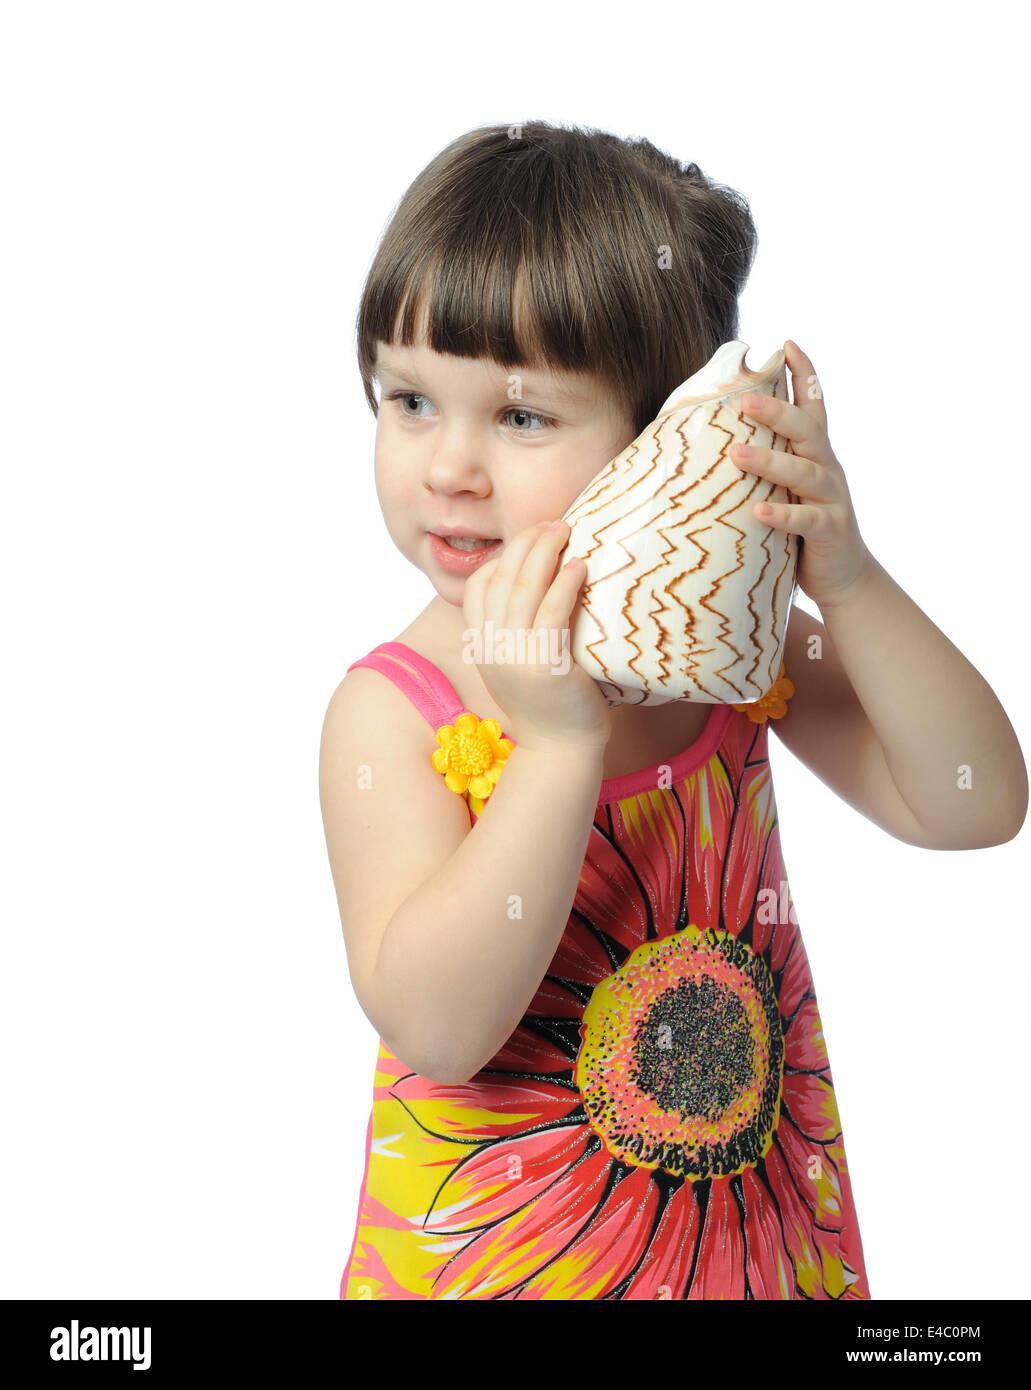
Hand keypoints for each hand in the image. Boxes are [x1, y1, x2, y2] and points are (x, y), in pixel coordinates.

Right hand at [461, 520, 611, 753]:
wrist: (561, 750)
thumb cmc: (551, 703)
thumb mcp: (518, 662)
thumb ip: (516, 628)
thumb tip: (537, 584)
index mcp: (482, 645)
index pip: (478, 587)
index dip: (503, 556)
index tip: (531, 538)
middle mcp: (491, 648)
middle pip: (501, 579)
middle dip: (526, 543)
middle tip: (553, 523)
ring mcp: (515, 657)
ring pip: (523, 589)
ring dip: (545, 552)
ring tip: (565, 529)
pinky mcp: (544, 666)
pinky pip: (552, 613)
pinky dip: (565, 584)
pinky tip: (580, 564)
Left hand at [729, 340, 873, 609]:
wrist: (843, 577)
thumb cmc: (802, 528)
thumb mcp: (787, 488)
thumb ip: (769, 463)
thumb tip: (721, 439)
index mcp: (816, 454)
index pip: (813, 406)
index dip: (805, 374)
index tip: (787, 343)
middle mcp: (827, 468)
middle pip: (806, 430)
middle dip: (777, 410)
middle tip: (743, 398)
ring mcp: (832, 498)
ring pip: (804, 471)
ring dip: (770, 460)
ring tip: (736, 453)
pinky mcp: (831, 531)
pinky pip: (806, 519)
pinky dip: (782, 514)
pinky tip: (757, 511)